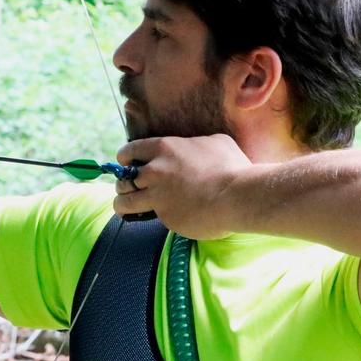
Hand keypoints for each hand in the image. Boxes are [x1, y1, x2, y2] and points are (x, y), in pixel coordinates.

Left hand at [113, 135, 251, 238]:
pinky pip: (149, 217)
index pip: (129, 151)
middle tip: (130, 189)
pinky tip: (156, 217)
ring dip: (123, 204)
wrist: (238, 196)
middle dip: (124, 184)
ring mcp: (157, 196)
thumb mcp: (214, 142)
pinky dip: (150, 217)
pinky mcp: (164, 217)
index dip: (126, 159)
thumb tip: (193, 147)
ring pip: (123, 202)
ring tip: (126, 208)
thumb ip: (194, 144)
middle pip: (122, 179)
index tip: (128, 165)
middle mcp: (154, 171)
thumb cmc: (232, 167)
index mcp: (164, 148)